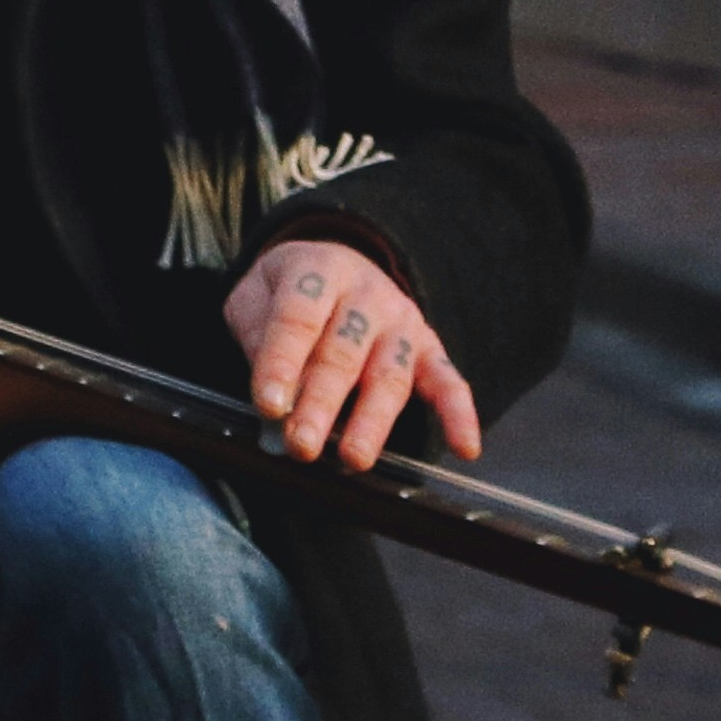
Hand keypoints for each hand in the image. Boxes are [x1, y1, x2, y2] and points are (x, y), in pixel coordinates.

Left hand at [222, 237, 479, 472]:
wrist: (336, 261)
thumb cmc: (287, 292)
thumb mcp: (255, 296)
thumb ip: (256, 337)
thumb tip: (270, 401)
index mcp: (318, 271)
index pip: (298, 318)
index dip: (281, 363)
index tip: (267, 406)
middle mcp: (366, 294)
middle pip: (343, 352)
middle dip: (321, 402)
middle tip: (301, 444)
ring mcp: (402, 321)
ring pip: (389, 374)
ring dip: (372, 420)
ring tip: (353, 459)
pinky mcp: (429, 347)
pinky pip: (449, 380)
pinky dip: (459, 413)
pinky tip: (465, 446)